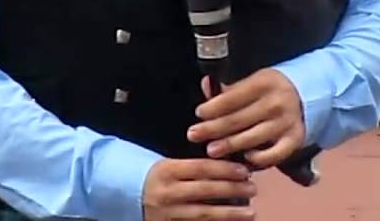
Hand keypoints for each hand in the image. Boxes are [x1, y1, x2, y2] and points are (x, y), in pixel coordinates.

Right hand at [142, 159, 256, 220]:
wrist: (125, 195)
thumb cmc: (156, 177)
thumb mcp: (170, 165)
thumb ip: (195, 168)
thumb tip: (230, 168)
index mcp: (168, 170)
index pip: (202, 168)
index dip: (226, 169)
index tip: (245, 171)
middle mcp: (168, 192)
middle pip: (206, 190)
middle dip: (233, 189)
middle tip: (253, 189)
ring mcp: (168, 213)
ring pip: (203, 214)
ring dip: (230, 214)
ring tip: (250, 213)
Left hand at [188, 69, 304, 169]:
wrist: (307, 95)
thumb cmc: (270, 90)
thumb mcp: (252, 81)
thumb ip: (229, 88)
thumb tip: (205, 85)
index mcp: (263, 83)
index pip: (232, 97)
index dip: (213, 107)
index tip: (199, 113)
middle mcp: (276, 103)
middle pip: (238, 119)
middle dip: (213, 129)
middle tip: (194, 135)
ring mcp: (286, 123)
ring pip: (251, 138)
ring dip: (229, 146)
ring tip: (211, 150)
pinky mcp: (294, 140)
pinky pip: (273, 155)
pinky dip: (258, 159)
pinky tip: (244, 158)